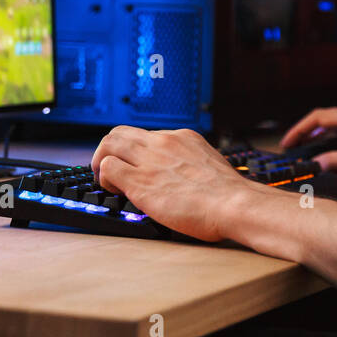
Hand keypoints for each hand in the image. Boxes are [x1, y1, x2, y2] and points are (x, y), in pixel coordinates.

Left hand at [91, 126, 260, 241]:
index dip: (134, 151)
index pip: (146, 135)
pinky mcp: (140, 181)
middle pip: (121, 132)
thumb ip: (191, 164)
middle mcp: (164, 142)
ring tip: (106, 180)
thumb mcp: (210, 165)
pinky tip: (114, 191)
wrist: (234, 204)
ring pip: (109, 144)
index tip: (133, 164)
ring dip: (101, 161)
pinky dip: (105, 178)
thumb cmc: (229, 195)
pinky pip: (109, 168)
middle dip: (109, 149)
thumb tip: (182, 177)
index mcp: (183, 138)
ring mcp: (150, 159)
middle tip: (108, 169)